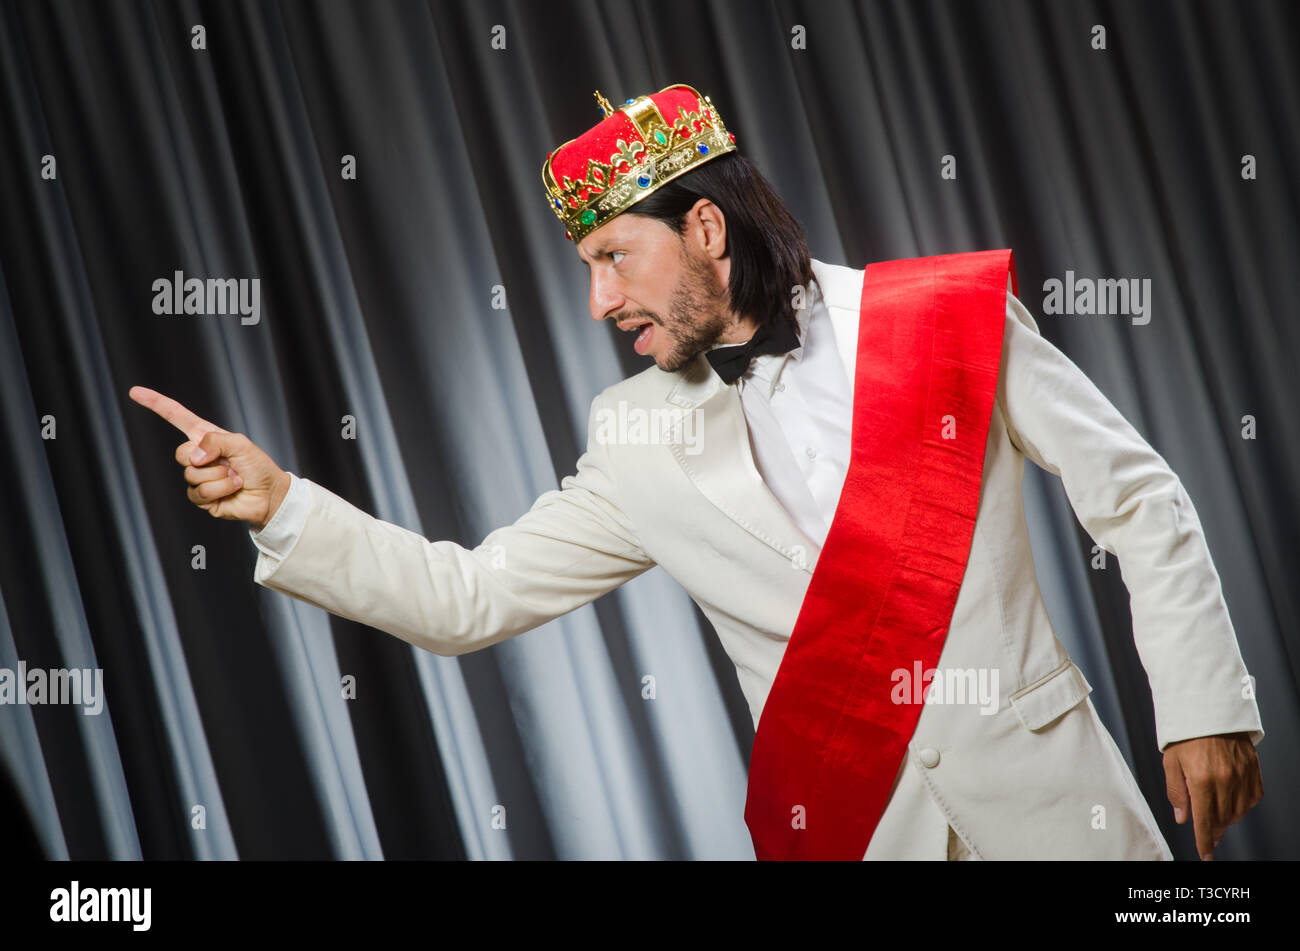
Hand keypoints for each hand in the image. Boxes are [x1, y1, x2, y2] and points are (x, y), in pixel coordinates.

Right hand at [129, 385, 291, 529]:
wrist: (269, 494)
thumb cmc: (258, 466)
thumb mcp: (240, 444)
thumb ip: (215, 441)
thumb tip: (194, 458)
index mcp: (204, 437)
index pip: (176, 417)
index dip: (156, 404)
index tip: (135, 392)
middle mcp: (198, 456)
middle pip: (181, 454)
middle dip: (205, 459)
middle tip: (228, 463)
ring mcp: (197, 478)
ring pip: (192, 475)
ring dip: (220, 477)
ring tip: (235, 477)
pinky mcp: (201, 498)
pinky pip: (200, 493)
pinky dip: (221, 490)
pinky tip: (233, 489)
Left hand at [1163, 731, 1262, 860]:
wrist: (1210, 709)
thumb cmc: (1185, 735)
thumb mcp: (1171, 761)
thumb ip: (1176, 792)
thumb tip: (1183, 818)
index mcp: (1201, 780)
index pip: (1205, 821)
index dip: (1205, 842)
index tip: (1205, 856)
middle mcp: (1225, 780)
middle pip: (1222, 819)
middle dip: (1214, 830)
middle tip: (1208, 835)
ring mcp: (1242, 775)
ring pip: (1238, 811)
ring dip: (1227, 818)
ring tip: (1216, 814)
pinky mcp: (1253, 769)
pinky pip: (1252, 798)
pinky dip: (1242, 805)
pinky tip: (1232, 801)